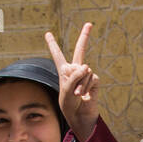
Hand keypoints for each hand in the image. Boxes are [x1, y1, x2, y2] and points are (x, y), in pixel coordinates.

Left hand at [45, 22, 99, 141]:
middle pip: (80, 50)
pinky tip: (83, 95)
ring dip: (80, 84)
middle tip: (89, 23)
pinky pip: (91, 78)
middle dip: (85, 36)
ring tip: (76, 94)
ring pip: (84, 71)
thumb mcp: (65, 90)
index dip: (52, 45)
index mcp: (64, 72)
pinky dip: (86, 87)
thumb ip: (74, 76)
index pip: (57, 55)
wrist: (79, 118)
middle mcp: (75, 71)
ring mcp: (86, 75)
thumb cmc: (68, 106)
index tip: (47, 34)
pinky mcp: (95, 81)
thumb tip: (87, 66)